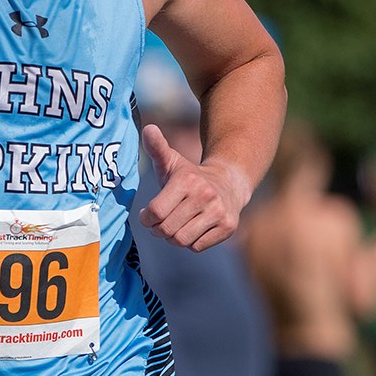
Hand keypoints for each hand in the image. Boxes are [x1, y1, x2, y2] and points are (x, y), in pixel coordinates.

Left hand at [138, 124, 249, 250]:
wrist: (228, 183)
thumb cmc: (190, 176)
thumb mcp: (171, 160)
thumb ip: (156, 147)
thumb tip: (148, 128)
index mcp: (187, 180)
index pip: (156, 212)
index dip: (147, 218)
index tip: (147, 215)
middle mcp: (205, 195)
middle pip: (167, 229)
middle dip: (158, 229)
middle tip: (160, 223)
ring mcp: (219, 212)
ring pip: (181, 240)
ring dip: (173, 238)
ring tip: (175, 226)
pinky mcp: (228, 227)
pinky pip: (197, 247)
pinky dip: (191, 242)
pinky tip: (193, 228)